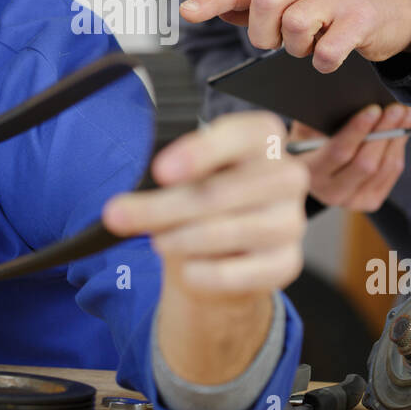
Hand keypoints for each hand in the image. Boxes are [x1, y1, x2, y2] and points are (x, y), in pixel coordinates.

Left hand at [101, 111, 309, 300]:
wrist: (228, 251)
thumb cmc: (207, 199)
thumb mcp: (186, 177)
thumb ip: (162, 184)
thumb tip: (122, 209)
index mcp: (265, 138)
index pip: (239, 136)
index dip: (199, 153)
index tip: (161, 171)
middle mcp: (287, 176)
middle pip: (221, 192)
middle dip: (163, 208)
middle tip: (119, 216)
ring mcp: (291, 221)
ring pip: (226, 232)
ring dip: (180, 240)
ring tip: (158, 241)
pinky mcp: (286, 263)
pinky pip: (235, 273)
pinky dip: (201, 273)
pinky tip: (188, 268)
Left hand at [180, 0, 410, 71]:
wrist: (393, 10)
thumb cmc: (334, 8)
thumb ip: (256, 5)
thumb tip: (216, 9)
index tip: (187, 12)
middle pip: (266, 2)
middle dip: (264, 33)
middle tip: (279, 43)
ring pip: (295, 25)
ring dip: (296, 48)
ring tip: (310, 46)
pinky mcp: (361, 19)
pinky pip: (327, 50)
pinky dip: (322, 62)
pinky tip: (328, 57)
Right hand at [290, 103, 410, 211]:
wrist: (311, 169)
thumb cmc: (307, 143)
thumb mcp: (305, 128)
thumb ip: (319, 118)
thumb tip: (346, 100)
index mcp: (311, 172)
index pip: (338, 152)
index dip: (357, 130)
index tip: (373, 110)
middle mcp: (331, 192)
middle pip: (366, 163)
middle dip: (384, 132)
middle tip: (396, 108)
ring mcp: (353, 199)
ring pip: (383, 168)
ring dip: (398, 138)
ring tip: (406, 113)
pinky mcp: (370, 200)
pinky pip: (391, 173)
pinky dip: (399, 148)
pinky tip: (403, 130)